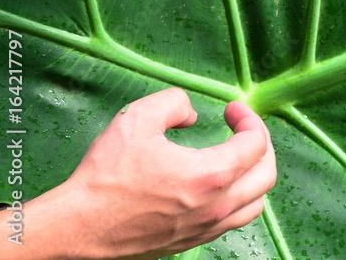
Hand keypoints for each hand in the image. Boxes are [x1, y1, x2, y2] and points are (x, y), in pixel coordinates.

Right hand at [0, 88, 276, 258]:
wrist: (78, 226)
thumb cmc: (106, 175)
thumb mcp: (137, 118)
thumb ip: (174, 102)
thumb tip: (192, 114)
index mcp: (210, 175)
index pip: (256, 144)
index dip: (250, 119)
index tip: (231, 109)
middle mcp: (216, 206)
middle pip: (266, 175)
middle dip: (261, 145)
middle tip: (241, 129)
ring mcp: (206, 228)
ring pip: (255, 203)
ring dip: (254, 175)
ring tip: (237, 156)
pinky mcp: (192, 242)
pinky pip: (233, 221)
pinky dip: (238, 199)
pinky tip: (218, 185)